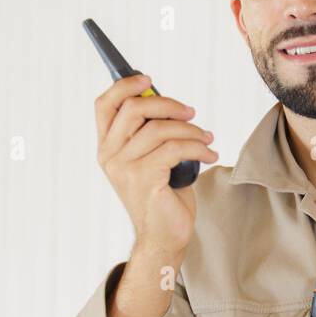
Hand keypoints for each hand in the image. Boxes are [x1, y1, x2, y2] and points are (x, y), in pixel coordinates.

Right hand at [94, 72, 218, 251]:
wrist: (164, 237)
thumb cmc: (162, 196)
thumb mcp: (151, 159)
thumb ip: (149, 132)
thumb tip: (167, 102)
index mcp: (107, 147)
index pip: (104, 104)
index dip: (126, 86)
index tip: (150, 80)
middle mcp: (110, 156)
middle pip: (134, 108)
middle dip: (168, 104)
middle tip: (191, 113)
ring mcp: (124, 168)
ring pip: (159, 129)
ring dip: (190, 130)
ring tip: (207, 139)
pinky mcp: (144, 179)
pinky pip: (175, 149)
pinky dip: (198, 148)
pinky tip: (210, 156)